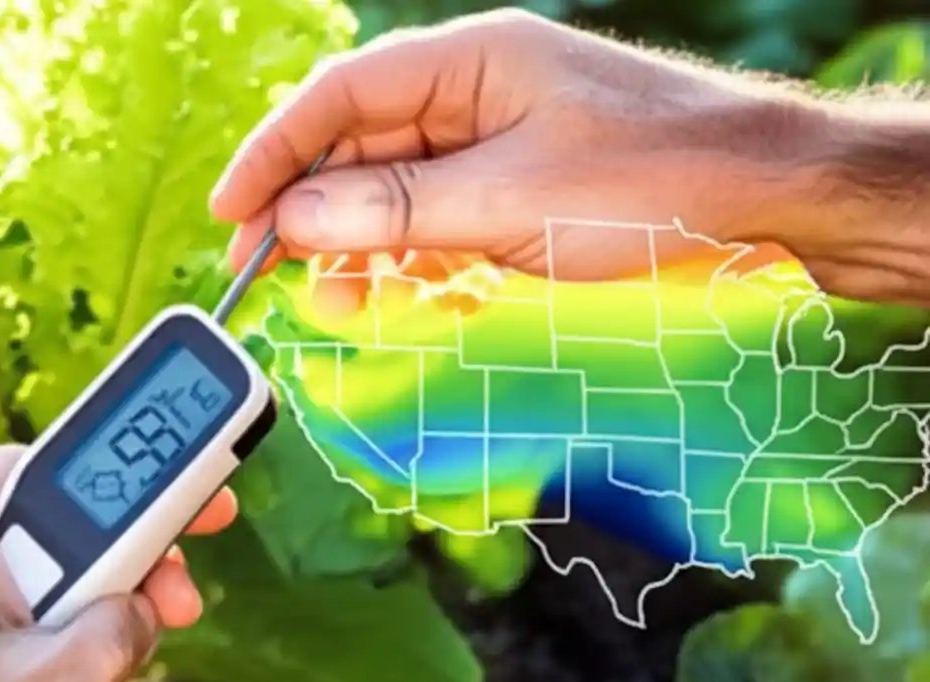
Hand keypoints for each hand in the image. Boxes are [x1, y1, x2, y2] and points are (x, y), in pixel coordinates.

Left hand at [0, 445, 237, 681]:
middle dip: (117, 591)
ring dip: (93, 656)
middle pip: (48, 545)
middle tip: (173, 609)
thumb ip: (115, 628)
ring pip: (31, 611)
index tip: (187, 504)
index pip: (42, 469)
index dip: (125, 488)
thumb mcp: (53, 681)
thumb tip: (139, 614)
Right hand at [213, 9, 929, 305]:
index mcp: (468, 62)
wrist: (766, 197)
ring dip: (355, 245)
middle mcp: (474, 92)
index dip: (274, 152)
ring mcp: (496, 139)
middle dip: (309, 210)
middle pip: (358, 145)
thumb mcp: (511, 199)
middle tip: (265, 273)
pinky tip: (387, 296)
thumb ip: (398, 210)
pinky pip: (439, 217)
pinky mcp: (518, 187)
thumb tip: (297, 217)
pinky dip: (407, 257)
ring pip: (394, 189)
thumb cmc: (653, 177)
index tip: (233, 212)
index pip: (340, 97)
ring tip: (333, 303)